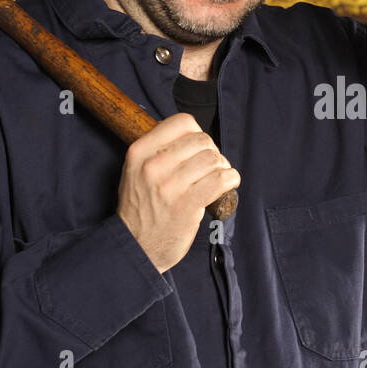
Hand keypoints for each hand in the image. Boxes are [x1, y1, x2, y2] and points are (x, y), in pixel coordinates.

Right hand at [116, 113, 239, 272]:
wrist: (136, 245)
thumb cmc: (142, 207)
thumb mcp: (136, 170)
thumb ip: (159, 149)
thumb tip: (194, 134)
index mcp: (139, 151)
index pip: (183, 122)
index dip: (197, 133)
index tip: (197, 149)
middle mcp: (153, 165)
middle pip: (203, 140)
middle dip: (212, 153)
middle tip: (209, 168)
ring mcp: (170, 186)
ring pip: (213, 159)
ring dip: (222, 168)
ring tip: (215, 180)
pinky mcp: (187, 205)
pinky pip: (221, 180)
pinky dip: (231, 180)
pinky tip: (227, 185)